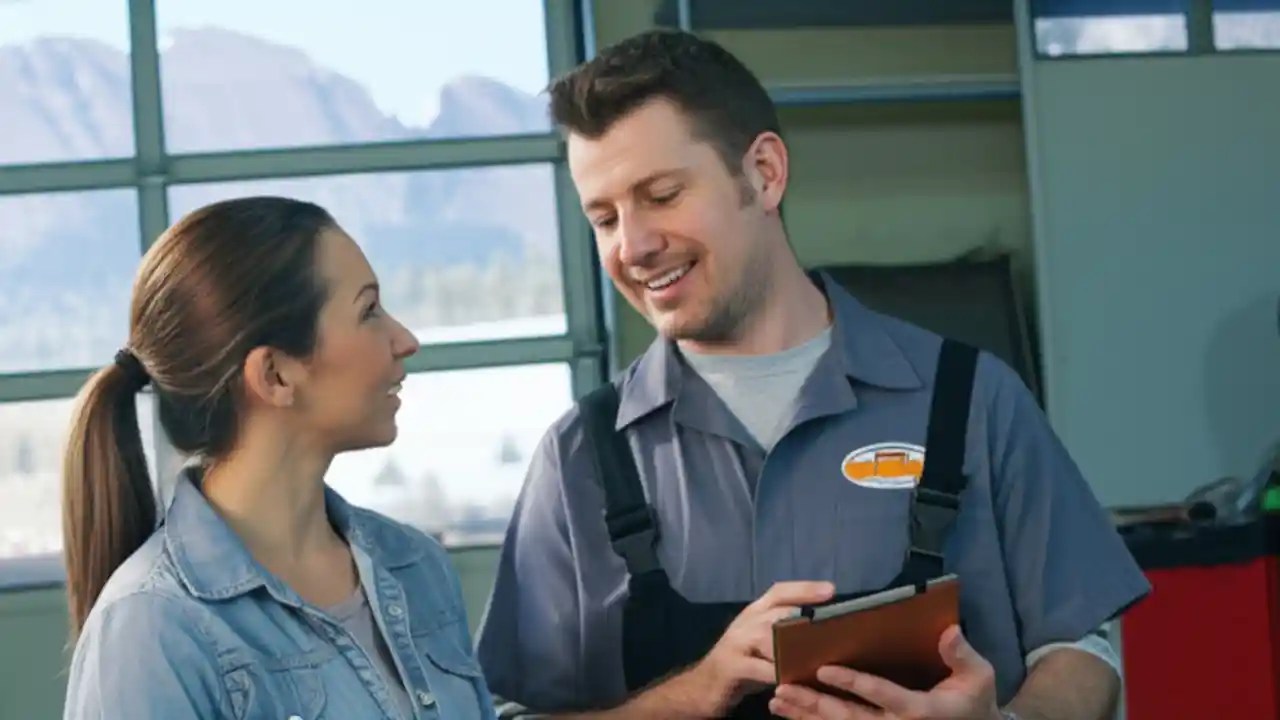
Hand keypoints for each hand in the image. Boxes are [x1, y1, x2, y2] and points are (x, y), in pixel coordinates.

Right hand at [684, 580, 835, 716]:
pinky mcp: (732, 667)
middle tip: (832, 626)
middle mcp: (746, 623)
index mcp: (754, 612)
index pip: (779, 592)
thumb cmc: (742, 663)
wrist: (703, 685)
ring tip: (816, 655)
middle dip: (803, 618)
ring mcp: (736, 644)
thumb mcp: (763, 643)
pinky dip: (777, 674)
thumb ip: (784, 632)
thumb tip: (824, 629)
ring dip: (792, 647)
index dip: (804, 589)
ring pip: (767, 637)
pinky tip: (793, 679)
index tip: (831, 590)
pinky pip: (760, 669)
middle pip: (777, 612)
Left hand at [769, 625, 1001, 719]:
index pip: (883, 696)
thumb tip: (949, 631)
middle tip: (785, 688)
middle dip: (815, 704)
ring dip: (806, 715)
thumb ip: (962, 656)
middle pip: (850, 717)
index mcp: (921, 711)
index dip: (855, 684)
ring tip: (777, 700)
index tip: (826, 670)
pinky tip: (789, 713)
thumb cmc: (974, 700)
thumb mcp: (979, 677)